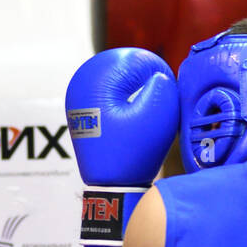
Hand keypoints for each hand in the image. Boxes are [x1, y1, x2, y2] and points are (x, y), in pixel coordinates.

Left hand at [66, 48, 178, 246]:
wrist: (110, 186)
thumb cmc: (133, 154)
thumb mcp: (157, 116)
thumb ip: (163, 85)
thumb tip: (157, 75)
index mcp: (96, 81)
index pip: (135, 60)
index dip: (158, 72)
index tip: (168, 87)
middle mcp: (80, 84)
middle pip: (121, 66)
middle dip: (143, 78)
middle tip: (159, 96)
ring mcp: (77, 97)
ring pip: (114, 78)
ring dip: (133, 87)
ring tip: (147, 104)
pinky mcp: (80, 110)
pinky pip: (106, 92)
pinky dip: (122, 96)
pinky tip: (132, 110)